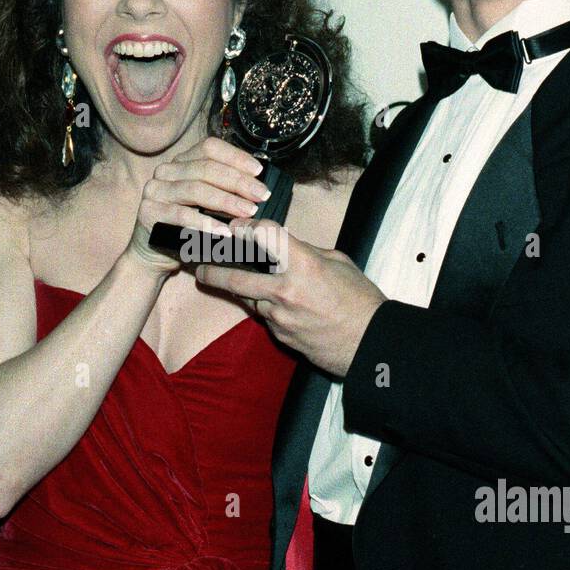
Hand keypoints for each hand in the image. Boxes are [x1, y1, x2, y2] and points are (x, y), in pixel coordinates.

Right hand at [126, 136, 272, 274]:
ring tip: (248, 212)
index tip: (258, 171)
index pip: (209, 148)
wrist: (155, 254)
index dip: (235, 156)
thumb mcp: (208, 204)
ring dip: (225, 201)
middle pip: (206, 168)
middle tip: (261, 196)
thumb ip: (225, 189)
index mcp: (181, 162)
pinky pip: (180, 215)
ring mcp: (154, 190)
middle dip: (238, 182)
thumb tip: (258, 185)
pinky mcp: (148, 212)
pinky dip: (205, 223)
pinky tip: (224, 231)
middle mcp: (165, 171)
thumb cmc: (189, 227)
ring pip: (195, 189)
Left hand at [194, 218, 385, 376]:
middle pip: (235, 276)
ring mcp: (280, 317)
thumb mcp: (338, 263)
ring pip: (249, 299)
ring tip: (228, 280)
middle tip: (199, 266)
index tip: (236, 227)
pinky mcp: (281, 336)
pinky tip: (277, 305)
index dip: (245, 227)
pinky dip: (266, 308)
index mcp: (303, 265)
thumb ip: (307, 252)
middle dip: (211, 270)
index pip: (263, 235)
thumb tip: (285, 246)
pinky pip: (265, 318)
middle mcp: (285, 290)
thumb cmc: (361, 301)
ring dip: (243, 290)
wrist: (370, 343)